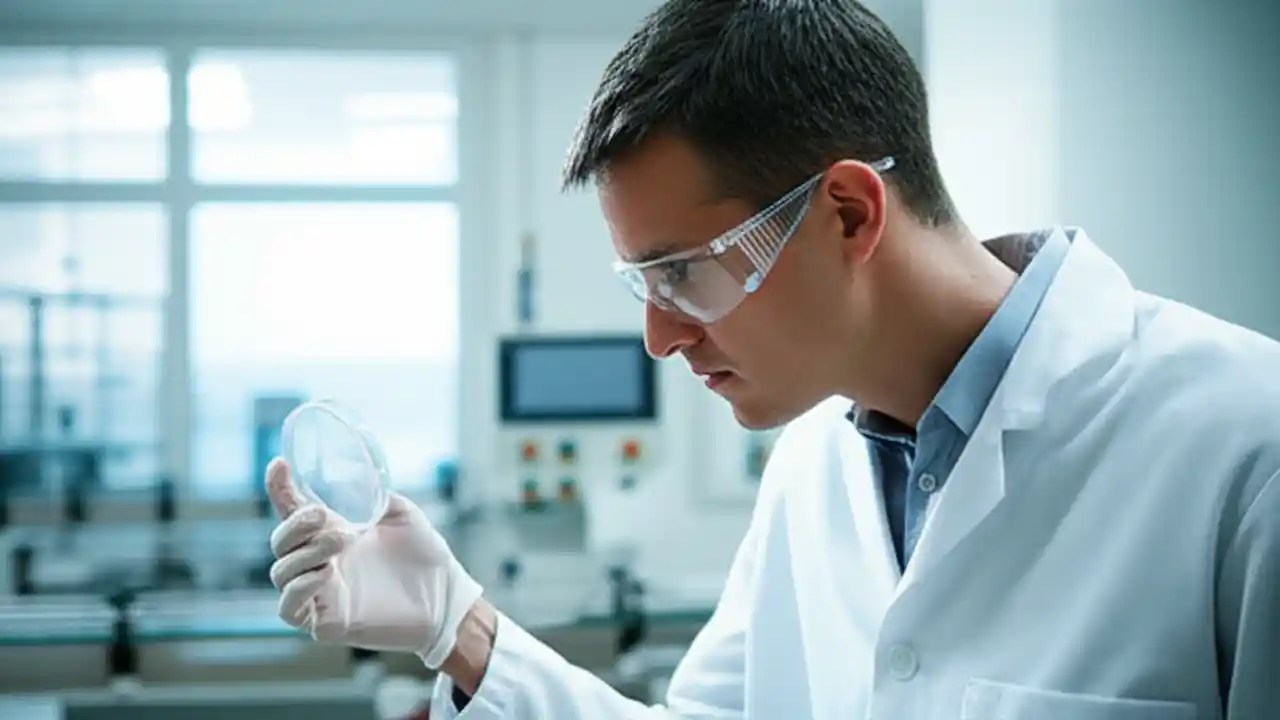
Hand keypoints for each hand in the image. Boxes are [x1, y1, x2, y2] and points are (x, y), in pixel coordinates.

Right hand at [265, 458, 482, 668]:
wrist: (447, 595)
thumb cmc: (424, 555)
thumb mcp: (401, 514)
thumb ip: (374, 496)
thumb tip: (357, 476)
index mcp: (332, 531)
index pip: (292, 509)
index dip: (279, 488)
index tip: (279, 464)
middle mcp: (320, 560)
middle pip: (280, 541)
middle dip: (294, 525)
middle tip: (324, 515)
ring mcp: (321, 591)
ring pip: (281, 572)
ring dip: (305, 553)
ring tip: (344, 540)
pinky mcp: (327, 622)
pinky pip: (290, 609)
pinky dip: (298, 589)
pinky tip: (324, 574)